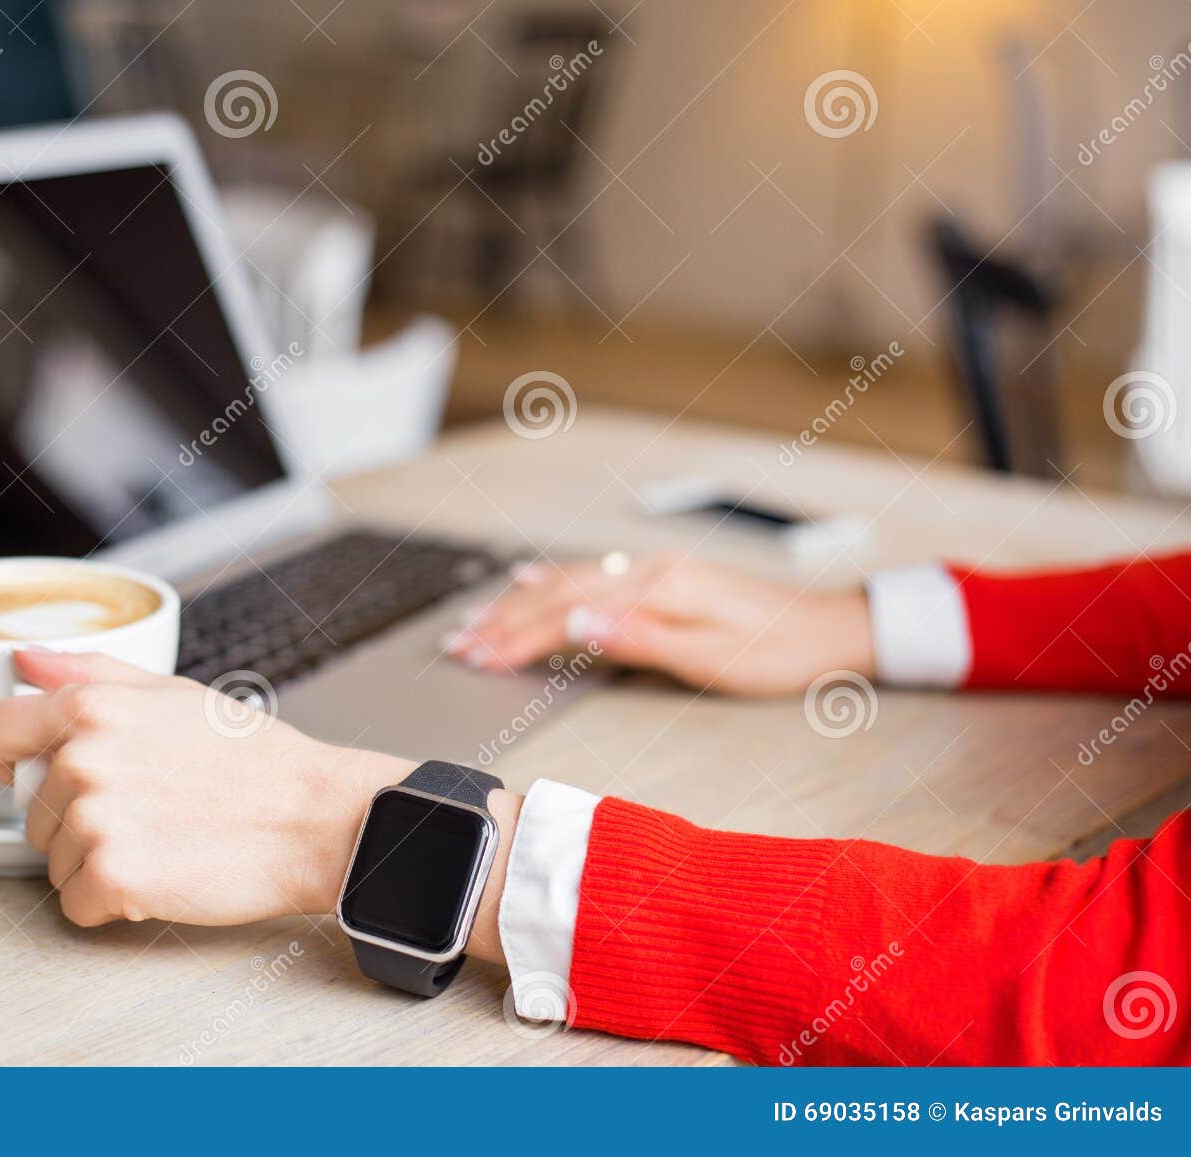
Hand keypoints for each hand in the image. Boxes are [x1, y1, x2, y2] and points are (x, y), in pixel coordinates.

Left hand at [0, 651, 412, 926]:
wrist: (313, 819)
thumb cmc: (253, 759)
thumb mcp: (171, 691)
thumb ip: (87, 671)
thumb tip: (24, 661)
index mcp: (89, 707)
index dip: (6, 758)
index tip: (35, 771)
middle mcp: (81, 760)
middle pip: (28, 810)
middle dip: (74, 817)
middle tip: (146, 809)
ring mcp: (94, 822)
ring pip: (52, 861)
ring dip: (96, 861)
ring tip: (162, 839)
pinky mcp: (113, 879)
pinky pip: (75, 904)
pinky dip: (112, 902)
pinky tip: (161, 874)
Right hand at [444, 554, 873, 694]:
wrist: (824, 629)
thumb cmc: (772, 652)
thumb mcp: (707, 658)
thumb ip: (636, 638)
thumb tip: (575, 626)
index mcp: (657, 588)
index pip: (567, 613)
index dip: (517, 637)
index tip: (477, 657)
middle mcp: (647, 570)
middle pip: (558, 593)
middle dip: (502, 620)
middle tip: (457, 644)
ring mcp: (651, 569)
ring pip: (568, 582)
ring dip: (516, 602)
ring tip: (475, 621)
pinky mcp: (659, 577)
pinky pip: (590, 573)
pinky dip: (550, 579)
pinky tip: (526, 577)